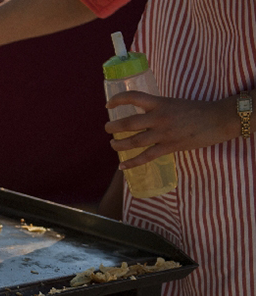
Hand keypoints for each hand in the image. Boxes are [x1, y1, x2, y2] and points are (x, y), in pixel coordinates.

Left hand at [105, 91, 237, 169]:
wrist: (219, 119)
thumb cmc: (198, 110)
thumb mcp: (174, 103)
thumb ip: (159, 109)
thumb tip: (144, 116)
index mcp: (160, 103)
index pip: (133, 97)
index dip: (118, 100)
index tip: (108, 105)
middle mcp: (159, 117)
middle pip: (128, 123)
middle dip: (113, 127)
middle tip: (107, 128)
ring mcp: (163, 133)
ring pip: (134, 141)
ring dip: (119, 144)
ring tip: (112, 145)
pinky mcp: (169, 146)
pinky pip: (146, 157)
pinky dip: (132, 163)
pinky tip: (122, 166)